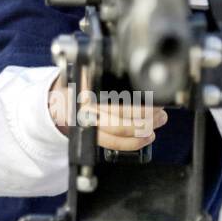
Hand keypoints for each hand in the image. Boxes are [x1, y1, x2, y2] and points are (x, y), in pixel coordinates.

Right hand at [49, 72, 167, 149]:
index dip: (142, 101)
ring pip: (119, 129)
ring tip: (158, 122)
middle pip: (122, 112)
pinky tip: (146, 138)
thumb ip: (115, 79)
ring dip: (144, 128)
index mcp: (90, 86)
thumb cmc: (84, 89)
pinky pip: (113, 144)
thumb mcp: (95, 76)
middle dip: (147, 114)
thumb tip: (148, 86)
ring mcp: (88, 121)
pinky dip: (133, 143)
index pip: (121, 95)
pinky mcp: (92, 136)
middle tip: (161, 113)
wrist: (60, 105)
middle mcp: (87, 104)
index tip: (157, 100)